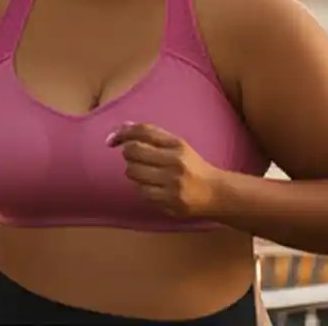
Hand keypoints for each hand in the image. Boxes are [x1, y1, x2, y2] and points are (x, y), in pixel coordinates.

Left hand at [107, 122, 221, 218]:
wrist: (215, 192)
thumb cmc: (192, 166)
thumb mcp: (178, 145)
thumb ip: (152, 136)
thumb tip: (124, 126)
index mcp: (178, 145)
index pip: (144, 131)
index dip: (123, 132)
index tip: (111, 139)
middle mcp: (175, 162)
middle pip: (133, 151)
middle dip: (128, 154)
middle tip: (134, 158)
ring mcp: (172, 183)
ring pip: (132, 172)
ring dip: (133, 171)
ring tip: (145, 173)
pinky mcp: (169, 202)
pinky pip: (141, 191)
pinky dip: (141, 188)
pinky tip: (152, 186)